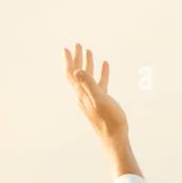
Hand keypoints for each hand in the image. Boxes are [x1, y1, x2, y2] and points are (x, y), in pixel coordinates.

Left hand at [63, 42, 140, 177]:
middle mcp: (84, 94)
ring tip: (90, 52)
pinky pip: (99, 83)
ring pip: (88, 77)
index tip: (67, 48)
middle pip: (77, 73)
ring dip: (88, 64)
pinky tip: (105, 66)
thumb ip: (89, 84)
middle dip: (77, 58)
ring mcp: (92, 98)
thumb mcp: (99, 99)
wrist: (115, 137)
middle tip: (78, 45)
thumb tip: (77, 71)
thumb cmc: (109, 120)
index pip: (71, 73)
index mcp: (81, 93)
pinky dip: (101, 73)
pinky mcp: (101, 101)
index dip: (68, 60)